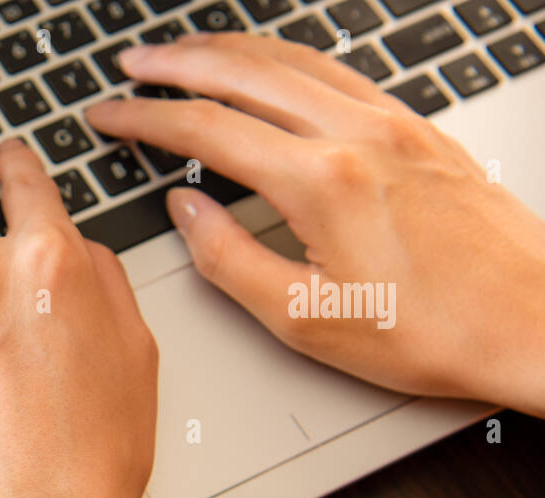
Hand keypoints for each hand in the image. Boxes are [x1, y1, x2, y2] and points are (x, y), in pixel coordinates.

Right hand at [86, 33, 544, 417]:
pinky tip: (271, 70)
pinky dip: (286, 61)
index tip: (109, 115)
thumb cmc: (431, 332)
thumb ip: (230, 260)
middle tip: (133, 67)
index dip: (145, 119)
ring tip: (187, 52)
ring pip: (293, 61)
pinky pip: (336, 72)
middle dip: (178, 64)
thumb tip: (187, 212)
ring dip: (230, 51)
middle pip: (245, 74)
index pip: (206, 131)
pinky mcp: (419, 130)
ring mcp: (393, 124)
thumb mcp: (305, 319)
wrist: (532, 322)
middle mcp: (358, 136)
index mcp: (321, 182)